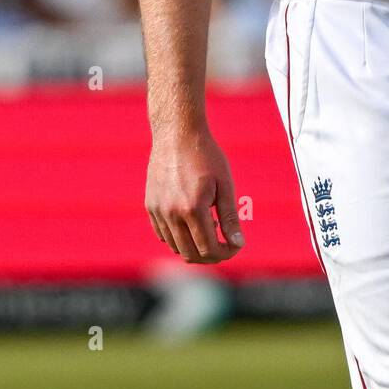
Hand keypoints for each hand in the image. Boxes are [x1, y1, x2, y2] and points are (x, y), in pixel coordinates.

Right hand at [145, 128, 244, 262]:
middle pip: (190, 254)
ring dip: (195, 245)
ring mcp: (157, 211)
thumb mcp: (224, 184)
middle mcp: (171, 214)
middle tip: (225, 243)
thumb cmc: (206, 156)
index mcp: (192, 209)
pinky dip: (179, 237)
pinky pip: (163, 234)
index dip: (225, 253)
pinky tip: (192, 220)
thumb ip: (230, 217)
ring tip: (210, 223)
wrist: (177, 134)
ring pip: (176, 247)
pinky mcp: (150, 206)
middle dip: (211, 255)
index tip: (235, 246)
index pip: (208, 249)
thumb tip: (238, 244)